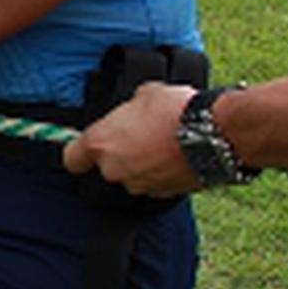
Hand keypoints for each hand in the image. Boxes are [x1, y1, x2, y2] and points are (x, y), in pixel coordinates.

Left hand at [59, 82, 199, 195]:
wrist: (216, 133)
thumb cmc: (175, 110)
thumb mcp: (142, 94)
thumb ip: (127, 109)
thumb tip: (133, 111)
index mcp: (100, 144)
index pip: (71, 159)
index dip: (79, 151)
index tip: (86, 145)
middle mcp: (114, 170)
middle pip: (106, 166)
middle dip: (120, 154)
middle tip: (139, 135)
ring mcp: (139, 185)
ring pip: (132, 176)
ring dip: (142, 164)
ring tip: (162, 143)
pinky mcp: (163, 195)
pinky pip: (155, 183)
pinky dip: (161, 173)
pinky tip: (175, 156)